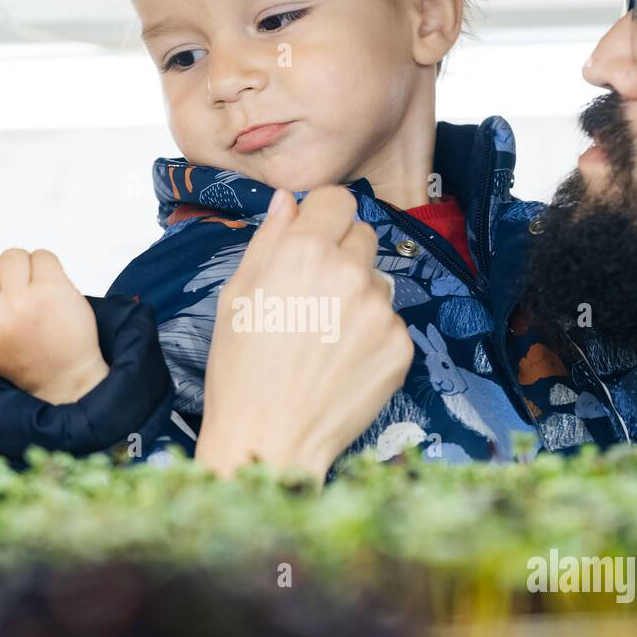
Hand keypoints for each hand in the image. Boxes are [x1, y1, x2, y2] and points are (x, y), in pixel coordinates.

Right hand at [0, 250, 109, 404]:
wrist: (63, 378)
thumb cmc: (16, 355)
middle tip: (14, 297)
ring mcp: (22, 301)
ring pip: (11, 255)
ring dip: (23, 268)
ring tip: (32, 294)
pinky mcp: (52, 290)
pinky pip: (42, 255)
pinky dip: (46, 266)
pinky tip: (50, 290)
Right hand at [196, 187, 412, 480]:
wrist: (269, 437)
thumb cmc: (240, 369)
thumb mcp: (237, 295)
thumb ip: (268, 240)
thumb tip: (287, 202)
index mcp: (305, 250)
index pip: (338, 199)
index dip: (324, 216)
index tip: (316, 235)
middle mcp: (350, 272)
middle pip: (363, 236)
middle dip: (342, 255)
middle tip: (313, 296)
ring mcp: (380, 311)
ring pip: (378, 281)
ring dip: (359, 296)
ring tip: (325, 335)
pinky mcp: (400, 346)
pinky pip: (391, 323)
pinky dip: (372, 336)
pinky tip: (341, 361)